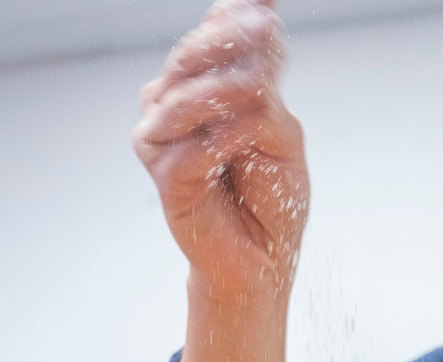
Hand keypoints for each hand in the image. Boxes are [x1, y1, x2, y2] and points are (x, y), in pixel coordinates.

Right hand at [133, 0, 308, 302]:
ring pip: (185, 97)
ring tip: (260, 83)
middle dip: (228, 40)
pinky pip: (192, 148)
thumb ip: (265, 82)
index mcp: (201, 83)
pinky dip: (223, 138)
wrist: (263, 256)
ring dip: (226, 86)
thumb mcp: (280, 127)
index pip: (211, 34)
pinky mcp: (164, 175)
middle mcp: (173, 103)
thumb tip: (262, 23)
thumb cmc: (270, 194)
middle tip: (263, 29)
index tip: (266, 8)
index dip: (236, 15)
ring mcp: (162, 138)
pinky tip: (246, 136)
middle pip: (191, 56)